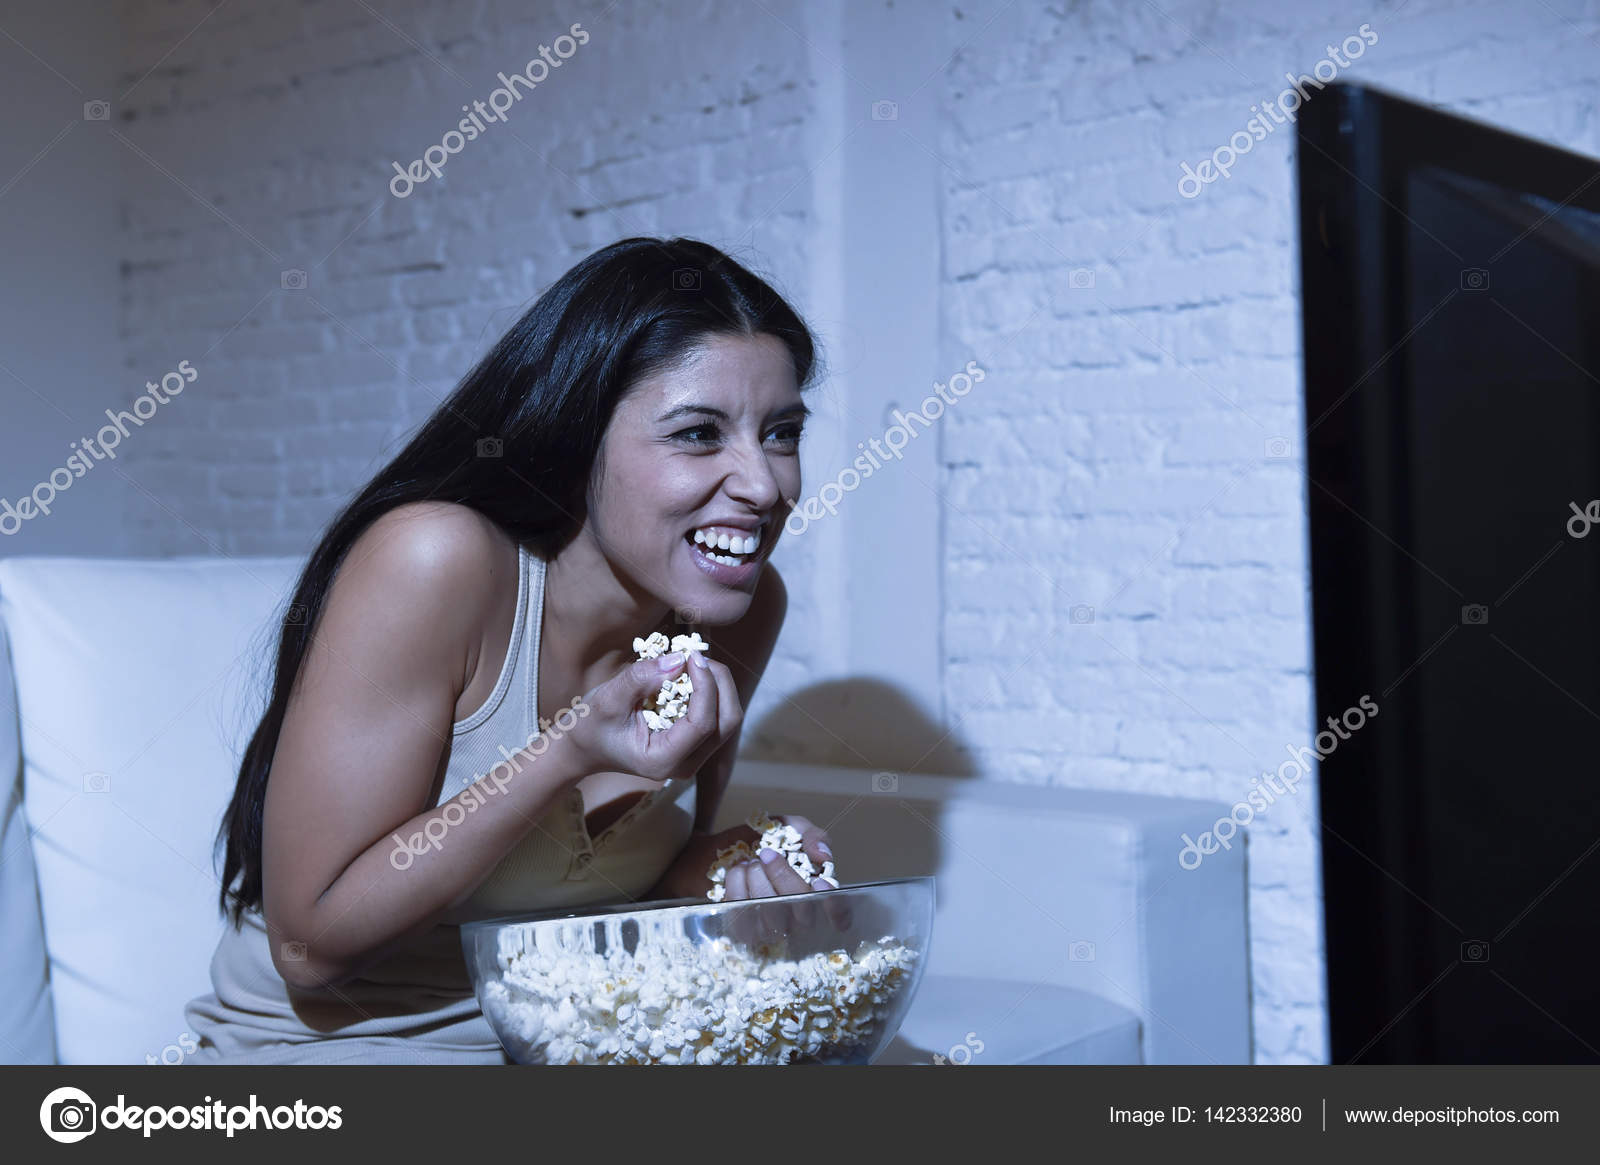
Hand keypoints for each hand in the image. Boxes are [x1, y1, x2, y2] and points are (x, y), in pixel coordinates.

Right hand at [568, 650, 741, 784]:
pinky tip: (691, 675)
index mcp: (663, 760)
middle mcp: (685, 765)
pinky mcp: (694, 745)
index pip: (703, 724)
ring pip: (727, 719)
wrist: (584, 747)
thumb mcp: (607, 698)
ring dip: (717, 686)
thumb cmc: (591, 725)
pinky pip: (717, 716)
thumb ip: (641, 678)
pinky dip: (711, 692)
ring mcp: (693, 757)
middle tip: (696, 656)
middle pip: (726, 722)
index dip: (706, 686)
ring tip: (693, 663)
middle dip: (719, 684)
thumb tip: (679, 659)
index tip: (691, 656)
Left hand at [651, 815, 850, 933]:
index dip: (836, 906)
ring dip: (757, 880)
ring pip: (774, 915)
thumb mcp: (785, 827)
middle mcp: (797, 916)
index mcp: (814, 892)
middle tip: (765, 853)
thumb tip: (824, 856)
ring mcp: (771, 929)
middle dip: (783, 876)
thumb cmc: (754, 841)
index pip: (839, 916)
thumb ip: (810, 834)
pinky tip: (735, 874)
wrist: (711, 851)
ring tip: (747, 862)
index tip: (818, 883)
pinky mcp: (744, 933)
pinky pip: (746, 918)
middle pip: (803, 910)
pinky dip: (738, 889)